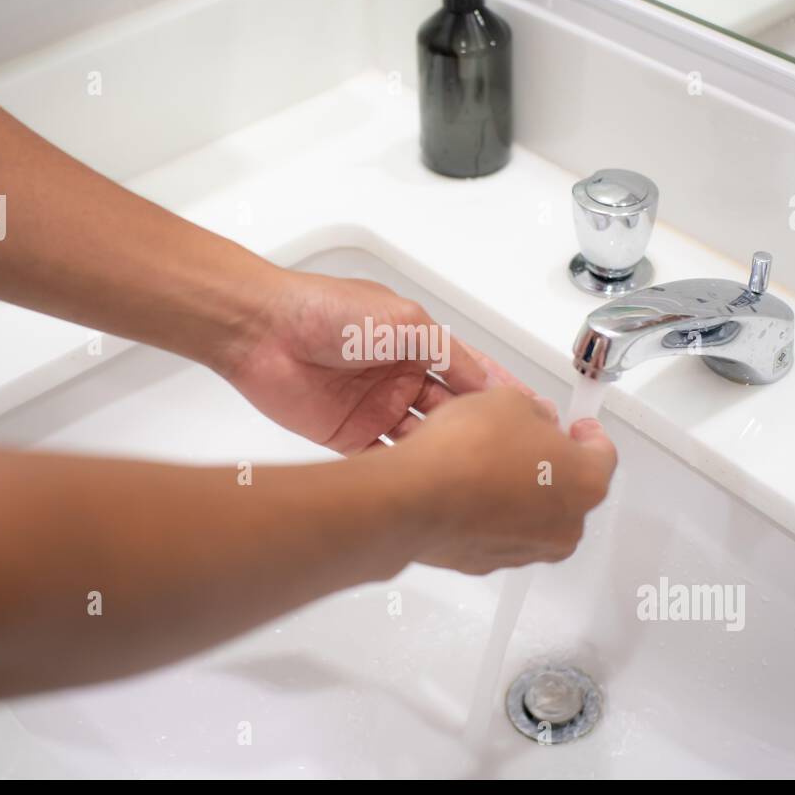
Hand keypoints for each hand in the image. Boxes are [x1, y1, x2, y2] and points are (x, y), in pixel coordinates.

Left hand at [221, 268, 552, 453]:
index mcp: (416, 344)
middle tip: (508, 454)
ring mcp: (375, 410)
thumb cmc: (325, 309)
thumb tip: (485, 379)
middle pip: (450, 413)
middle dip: (479, 432)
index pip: (469, 373)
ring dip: (444, 455)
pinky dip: (404, 473)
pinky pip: (383, 460)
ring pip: (421, 441)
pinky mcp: (347, 437)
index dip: (499, 394)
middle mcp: (399, 378)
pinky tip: (428, 485)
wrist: (261, 330)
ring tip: (474, 474)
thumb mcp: (405, 320)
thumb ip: (447, 353)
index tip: (533, 414)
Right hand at [392, 387, 617, 573]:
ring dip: (520, 491)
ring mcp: (527, 550)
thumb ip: (533, 410)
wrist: (415, 498)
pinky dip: (491, 513)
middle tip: (526, 441)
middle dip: (552, 464)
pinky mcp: (488, 563)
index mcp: (585, 482)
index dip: (589, 435)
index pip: (604, 455)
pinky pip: (499, 533)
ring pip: (535, 515)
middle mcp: (564, 525)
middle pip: (570, 490)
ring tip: (487, 464)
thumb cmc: (466, 452)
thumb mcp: (508, 401)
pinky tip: (467, 490)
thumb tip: (533, 417)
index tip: (578, 427)